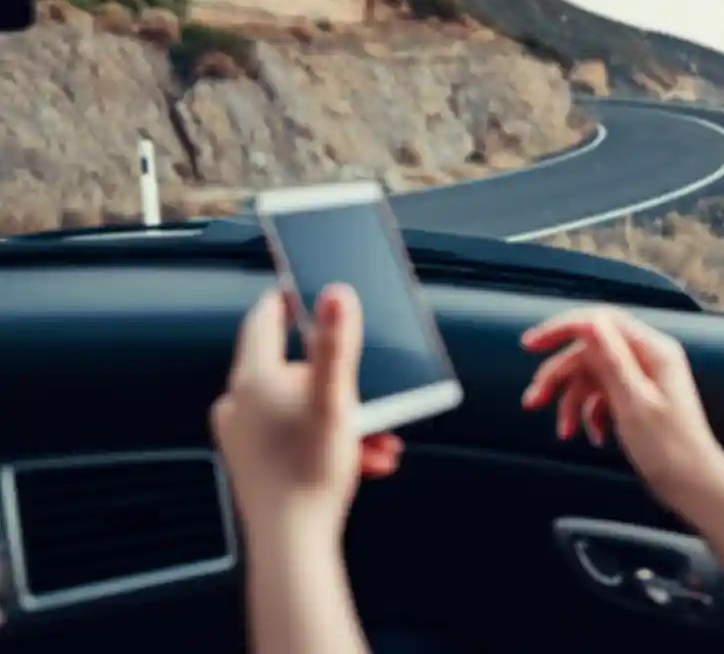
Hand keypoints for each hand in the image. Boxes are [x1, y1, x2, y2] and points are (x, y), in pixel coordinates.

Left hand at [211, 285, 403, 541]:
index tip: (303, 290)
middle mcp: (240, 403)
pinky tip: (361, 458)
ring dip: (343, 418)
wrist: (293, 544)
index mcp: (253, 379)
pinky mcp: (254, 462)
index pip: (264, 319)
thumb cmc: (308, 473)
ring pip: (301, 408)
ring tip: (372, 438)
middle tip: (365, 395)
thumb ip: (336, 345)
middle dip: (338, 382)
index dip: (287, 299)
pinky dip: (329, 442)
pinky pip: (296, 438)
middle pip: (293, 369)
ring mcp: (243, 435)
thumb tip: (337, 295)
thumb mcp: (335, 399)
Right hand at [520, 307, 723, 504]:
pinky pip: (601, 397)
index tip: (531, 344)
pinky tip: (591, 437)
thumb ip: (610, 360)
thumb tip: (590, 323)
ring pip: (590, 377)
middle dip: (559, 377)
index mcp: (652, 351)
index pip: (599, 321)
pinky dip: (589, 416)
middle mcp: (647, 359)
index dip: (561, 328)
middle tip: (533, 400)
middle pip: (589, 352)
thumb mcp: (634, 403)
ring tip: (563, 431)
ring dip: (571, 402)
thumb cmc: (671, 449)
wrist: (692, 485)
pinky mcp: (635, 399)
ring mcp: (641, 379)